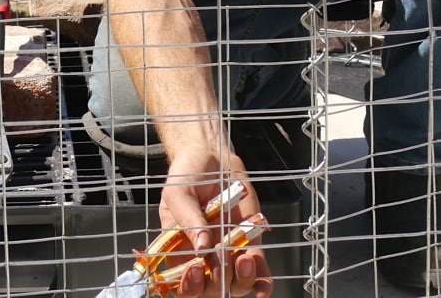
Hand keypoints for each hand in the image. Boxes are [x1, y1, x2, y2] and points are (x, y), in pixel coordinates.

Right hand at [160, 150, 272, 296]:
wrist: (212, 157)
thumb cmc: (187, 174)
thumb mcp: (178, 192)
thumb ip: (188, 219)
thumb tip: (202, 246)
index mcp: (177, 250)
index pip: (178, 282)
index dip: (187, 285)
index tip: (196, 270)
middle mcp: (202, 258)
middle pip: (208, 289)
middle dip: (217, 280)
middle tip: (221, 255)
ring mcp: (227, 254)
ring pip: (234, 285)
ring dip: (240, 280)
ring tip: (244, 259)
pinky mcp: (250, 246)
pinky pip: (258, 274)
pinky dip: (261, 283)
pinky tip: (263, 285)